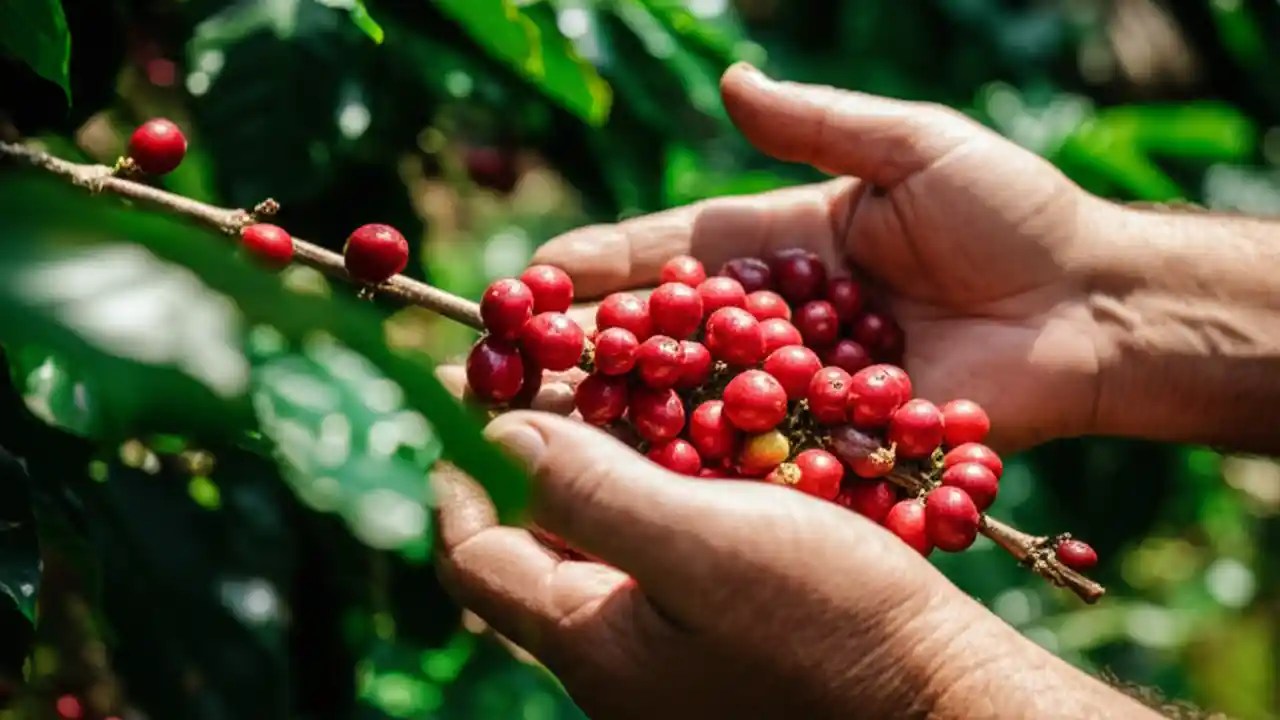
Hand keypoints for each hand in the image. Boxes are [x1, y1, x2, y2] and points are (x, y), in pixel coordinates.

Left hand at [432, 412, 1158, 718]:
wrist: (939, 697)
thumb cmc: (830, 621)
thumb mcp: (701, 544)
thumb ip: (589, 490)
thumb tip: (496, 432)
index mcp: (589, 641)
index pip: (473, 554)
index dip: (459, 471)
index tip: (471, 392)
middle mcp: (612, 658)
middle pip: (530, 548)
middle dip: (529, 459)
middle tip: (547, 376)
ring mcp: (666, 656)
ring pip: (598, 547)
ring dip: (595, 470)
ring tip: (616, 393)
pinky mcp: (718, 643)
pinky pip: (657, 561)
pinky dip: (654, 497)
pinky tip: (688, 450)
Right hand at [535, 63, 1114, 449]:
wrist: (1094, 308)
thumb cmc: (1012, 214)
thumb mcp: (912, 147)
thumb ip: (819, 126)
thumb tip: (731, 84)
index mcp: (783, 249)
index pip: (671, 258)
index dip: (602, 270)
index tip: (533, 283)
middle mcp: (779, 326)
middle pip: (668, 342)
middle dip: (588, 357)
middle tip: (506, 371)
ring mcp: (807, 394)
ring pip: (699, 407)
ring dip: (625, 423)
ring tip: (545, 435)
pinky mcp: (843, 448)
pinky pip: (765, 462)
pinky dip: (706, 474)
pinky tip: (639, 488)